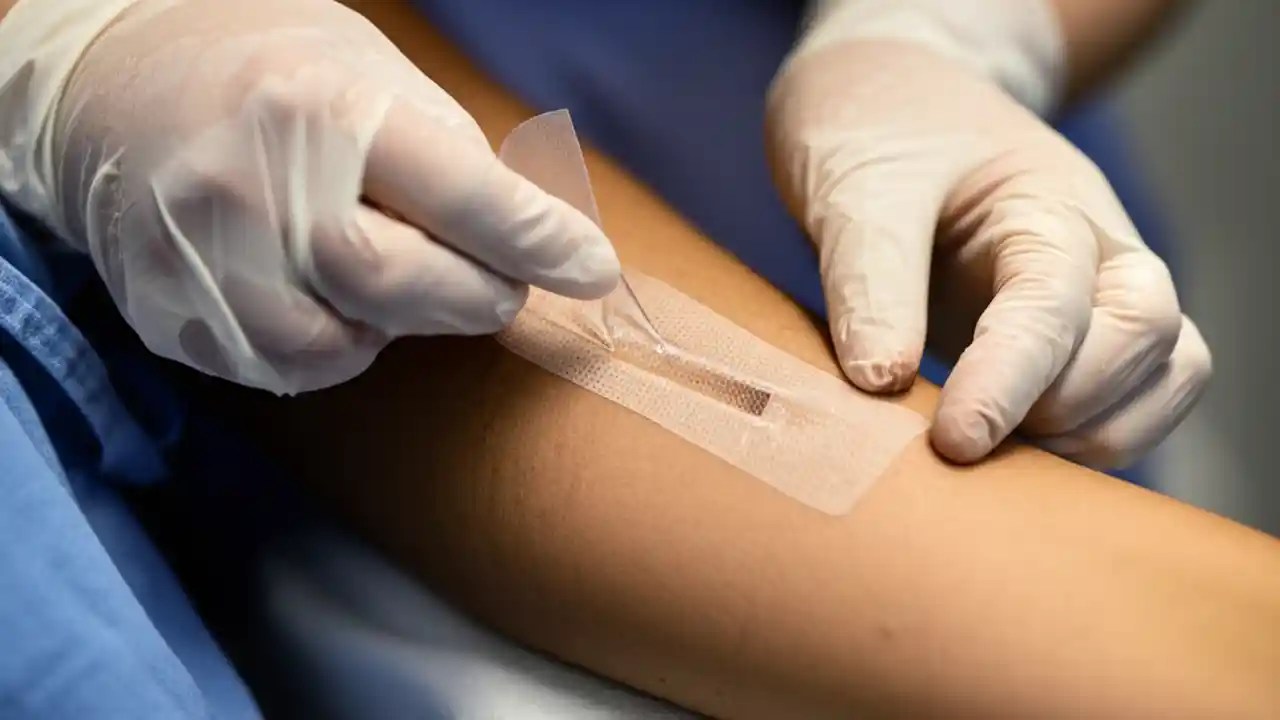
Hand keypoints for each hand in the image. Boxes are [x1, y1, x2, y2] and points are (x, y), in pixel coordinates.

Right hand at [28, 0, 618, 392]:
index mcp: (319, 106)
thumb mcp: (372, 75)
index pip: (460, 195)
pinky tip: (329, 296)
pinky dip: (337, 344)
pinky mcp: (172, 312)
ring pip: (343, 344)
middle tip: (498, 286)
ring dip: (399, 325)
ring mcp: (200, 255)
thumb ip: (450, 159)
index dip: (539, 242)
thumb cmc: (271, 74)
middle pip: (400, 285)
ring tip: (392, 274)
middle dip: (477, 298)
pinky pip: (287, 366)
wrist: (114, 85)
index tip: (591, 270)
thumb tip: (537, 245)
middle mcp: (252, 182)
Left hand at [767, 16, 1210, 466]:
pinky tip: (1008, 456)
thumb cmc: (879, 133)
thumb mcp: (856, 187)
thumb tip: (882, 384)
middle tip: (965, 444)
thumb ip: (870, 279)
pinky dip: (1086, 443)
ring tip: (993, 459)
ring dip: (1094, 438)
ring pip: (1164, 377)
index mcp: (1045, 202)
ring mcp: (1094, 293)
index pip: (1055, 303)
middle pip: (1149, 339)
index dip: (1009, 383)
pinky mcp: (1074, 336)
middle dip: (1070, 409)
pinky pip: (1128, 400)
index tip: (952, 442)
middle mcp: (1093, 249)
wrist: (893, 102)